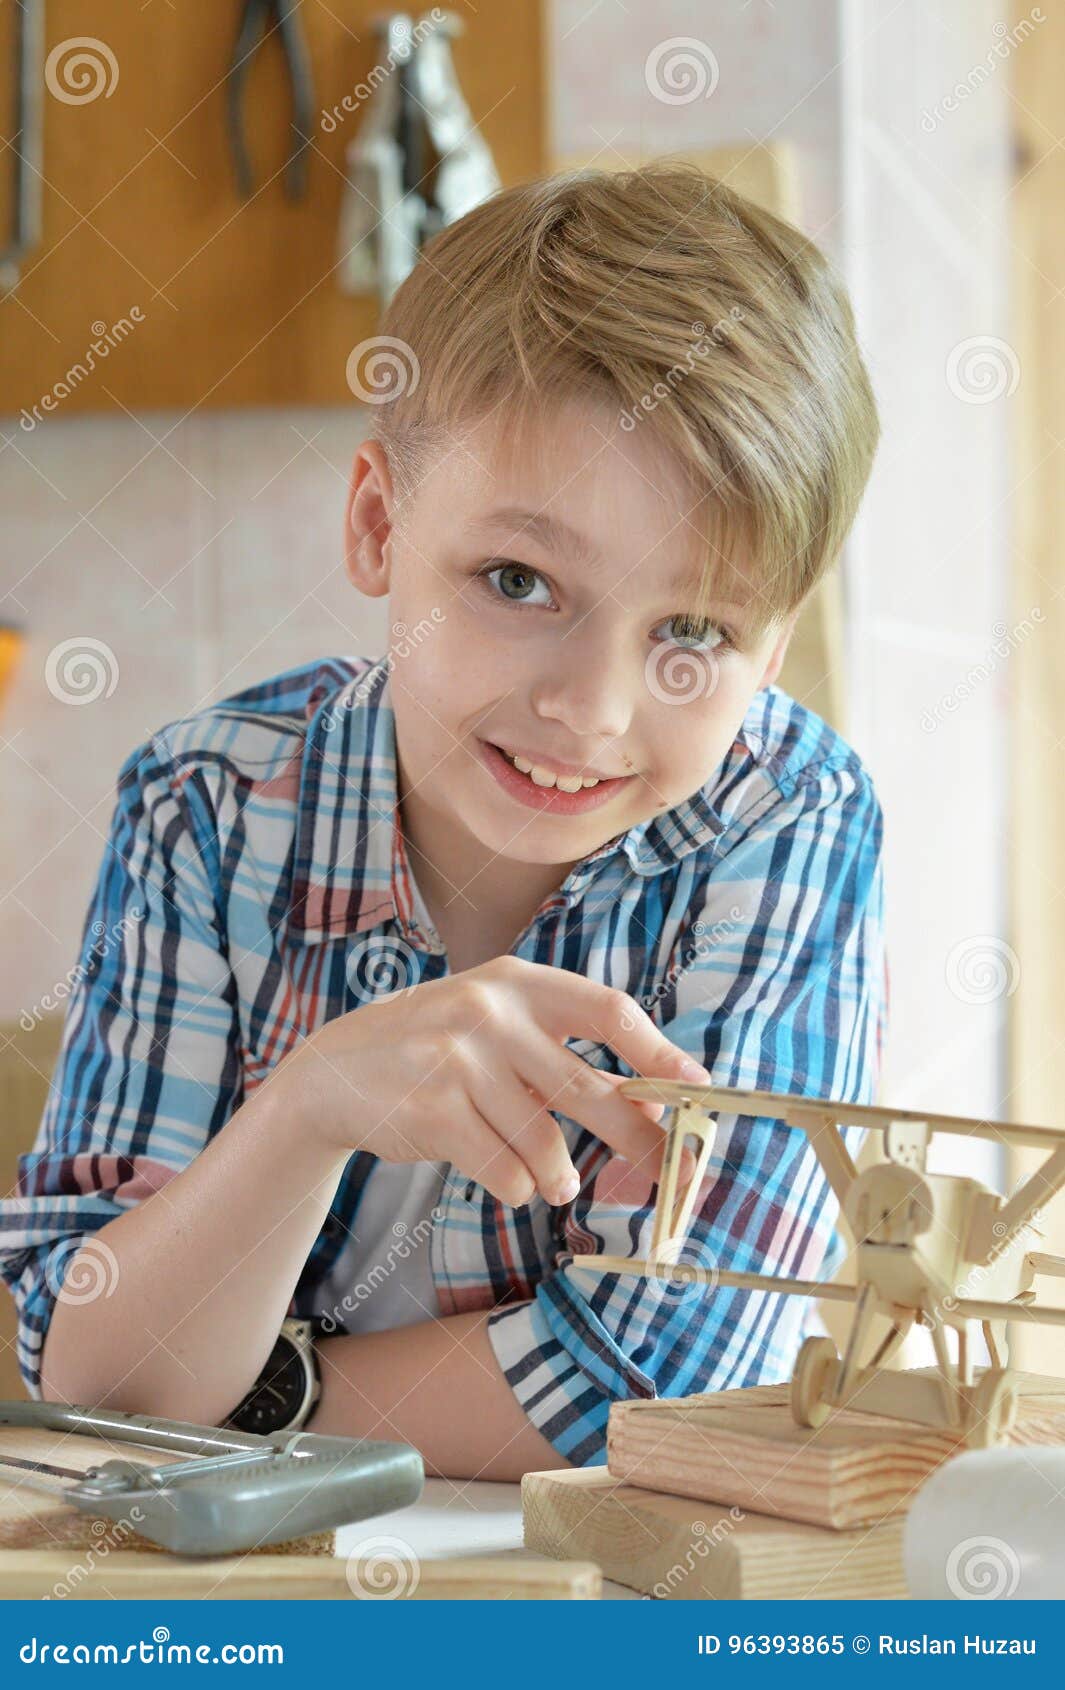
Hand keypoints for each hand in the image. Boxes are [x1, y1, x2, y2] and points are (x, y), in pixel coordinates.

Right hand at [285, 955, 708, 1206]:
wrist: (333, 1075)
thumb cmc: (434, 1054)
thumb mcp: (492, 1026)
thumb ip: (555, 1055)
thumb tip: (647, 1107)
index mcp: (518, 981)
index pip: (608, 1010)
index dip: (659, 1052)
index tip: (698, 1087)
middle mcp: (491, 1010)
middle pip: (590, 1087)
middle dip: (636, 1138)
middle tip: (664, 1171)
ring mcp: (458, 1057)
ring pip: (545, 1143)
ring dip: (558, 1176)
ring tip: (558, 1182)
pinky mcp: (433, 1108)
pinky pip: (503, 1170)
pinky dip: (514, 1187)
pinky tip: (505, 1180)